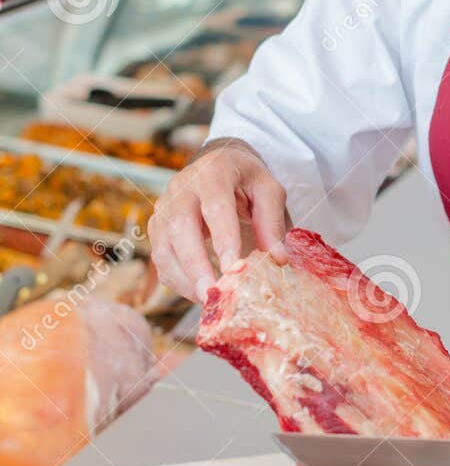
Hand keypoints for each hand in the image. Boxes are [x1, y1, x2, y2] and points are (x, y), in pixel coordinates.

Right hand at [147, 139, 288, 303]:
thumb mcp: (268, 190)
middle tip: (213, 295)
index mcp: (213, 173)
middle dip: (196, 266)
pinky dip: (178, 281)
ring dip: (184, 279)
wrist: (217, 164)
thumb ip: (273, 222)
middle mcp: (181, 188)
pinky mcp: (156, 227)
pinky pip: (161, 260)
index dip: (223, 240)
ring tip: (208, 301)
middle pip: (180, 228)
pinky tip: (200, 294)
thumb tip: (278, 259)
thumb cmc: (246, 180)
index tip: (234, 269)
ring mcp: (164, 208)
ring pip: (163, 248)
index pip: (215, 207)